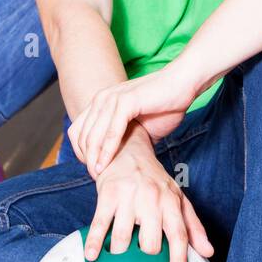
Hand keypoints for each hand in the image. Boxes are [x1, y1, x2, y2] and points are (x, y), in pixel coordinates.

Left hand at [69, 59, 200, 178]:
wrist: (183, 84)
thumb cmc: (165, 105)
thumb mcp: (139, 126)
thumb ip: (126, 139)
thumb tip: (121, 161)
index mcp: (102, 101)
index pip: (78, 130)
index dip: (81, 152)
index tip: (92, 168)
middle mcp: (102, 98)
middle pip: (82, 135)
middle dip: (86, 159)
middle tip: (94, 177)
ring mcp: (113, 98)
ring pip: (94, 135)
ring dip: (94, 157)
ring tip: (97, 175)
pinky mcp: (126, 102)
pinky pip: (111, 131)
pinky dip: (107, 150)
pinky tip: (106, 164)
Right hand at [84, 125, 213, 261]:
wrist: (128, 151)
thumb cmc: (155, 182)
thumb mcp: (178, 199)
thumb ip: (193, 227)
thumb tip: (208, 252)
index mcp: (171, 201)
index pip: (179, 234)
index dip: (179, 258)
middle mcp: (152, 198)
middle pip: (150, 241)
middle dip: (145, 261)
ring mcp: (129, 196)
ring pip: (124, 236)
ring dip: (119, 256)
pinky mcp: (108, 195)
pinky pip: (100, 223)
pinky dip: (95, 241)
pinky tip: (92, 256)